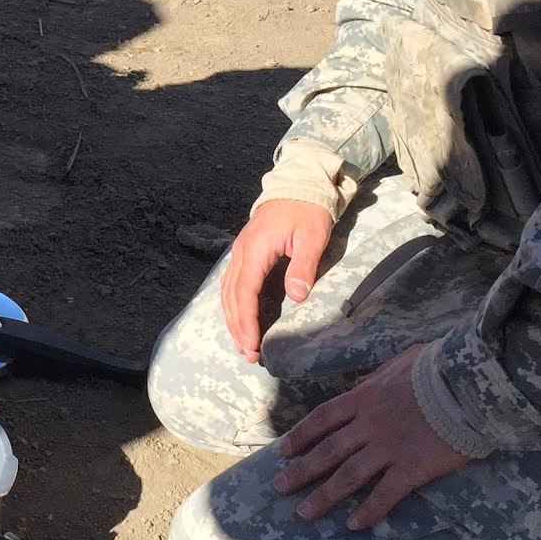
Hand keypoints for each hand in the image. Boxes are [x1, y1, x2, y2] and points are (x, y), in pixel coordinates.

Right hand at [219, 199, 332, 362]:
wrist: (298, 185)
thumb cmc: (307, 211)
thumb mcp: (312, 236)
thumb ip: (303, 266)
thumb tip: (297, 296)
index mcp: (255, 249)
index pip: (245, 291)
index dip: (246, 320)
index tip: (252, 344)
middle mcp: (241, 252)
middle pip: (231, 296)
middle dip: (237, 327)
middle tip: (248, 354)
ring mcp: (240, 252)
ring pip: (228, 292)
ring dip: (233, 319)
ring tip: (243, 344)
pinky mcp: (245, 253)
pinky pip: (232, 284)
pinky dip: (234, 305)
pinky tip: (240, 319)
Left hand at [272, 345, 469, 530]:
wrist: (468, 385)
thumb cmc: (438, 368)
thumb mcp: (399, 363)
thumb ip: (377, 378)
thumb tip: (361, 386)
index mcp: (364, 398)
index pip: (322, 419)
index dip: (301, 436)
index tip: (284, 452)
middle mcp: (369, 425)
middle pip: (327, 451)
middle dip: (301, 471)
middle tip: (279, 488)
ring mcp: (388, 448)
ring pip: (348, 476)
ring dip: (324, 496)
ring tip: (303, 513)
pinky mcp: (412, 468)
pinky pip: (386, 493)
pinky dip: (369, 510)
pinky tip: (354, 525)